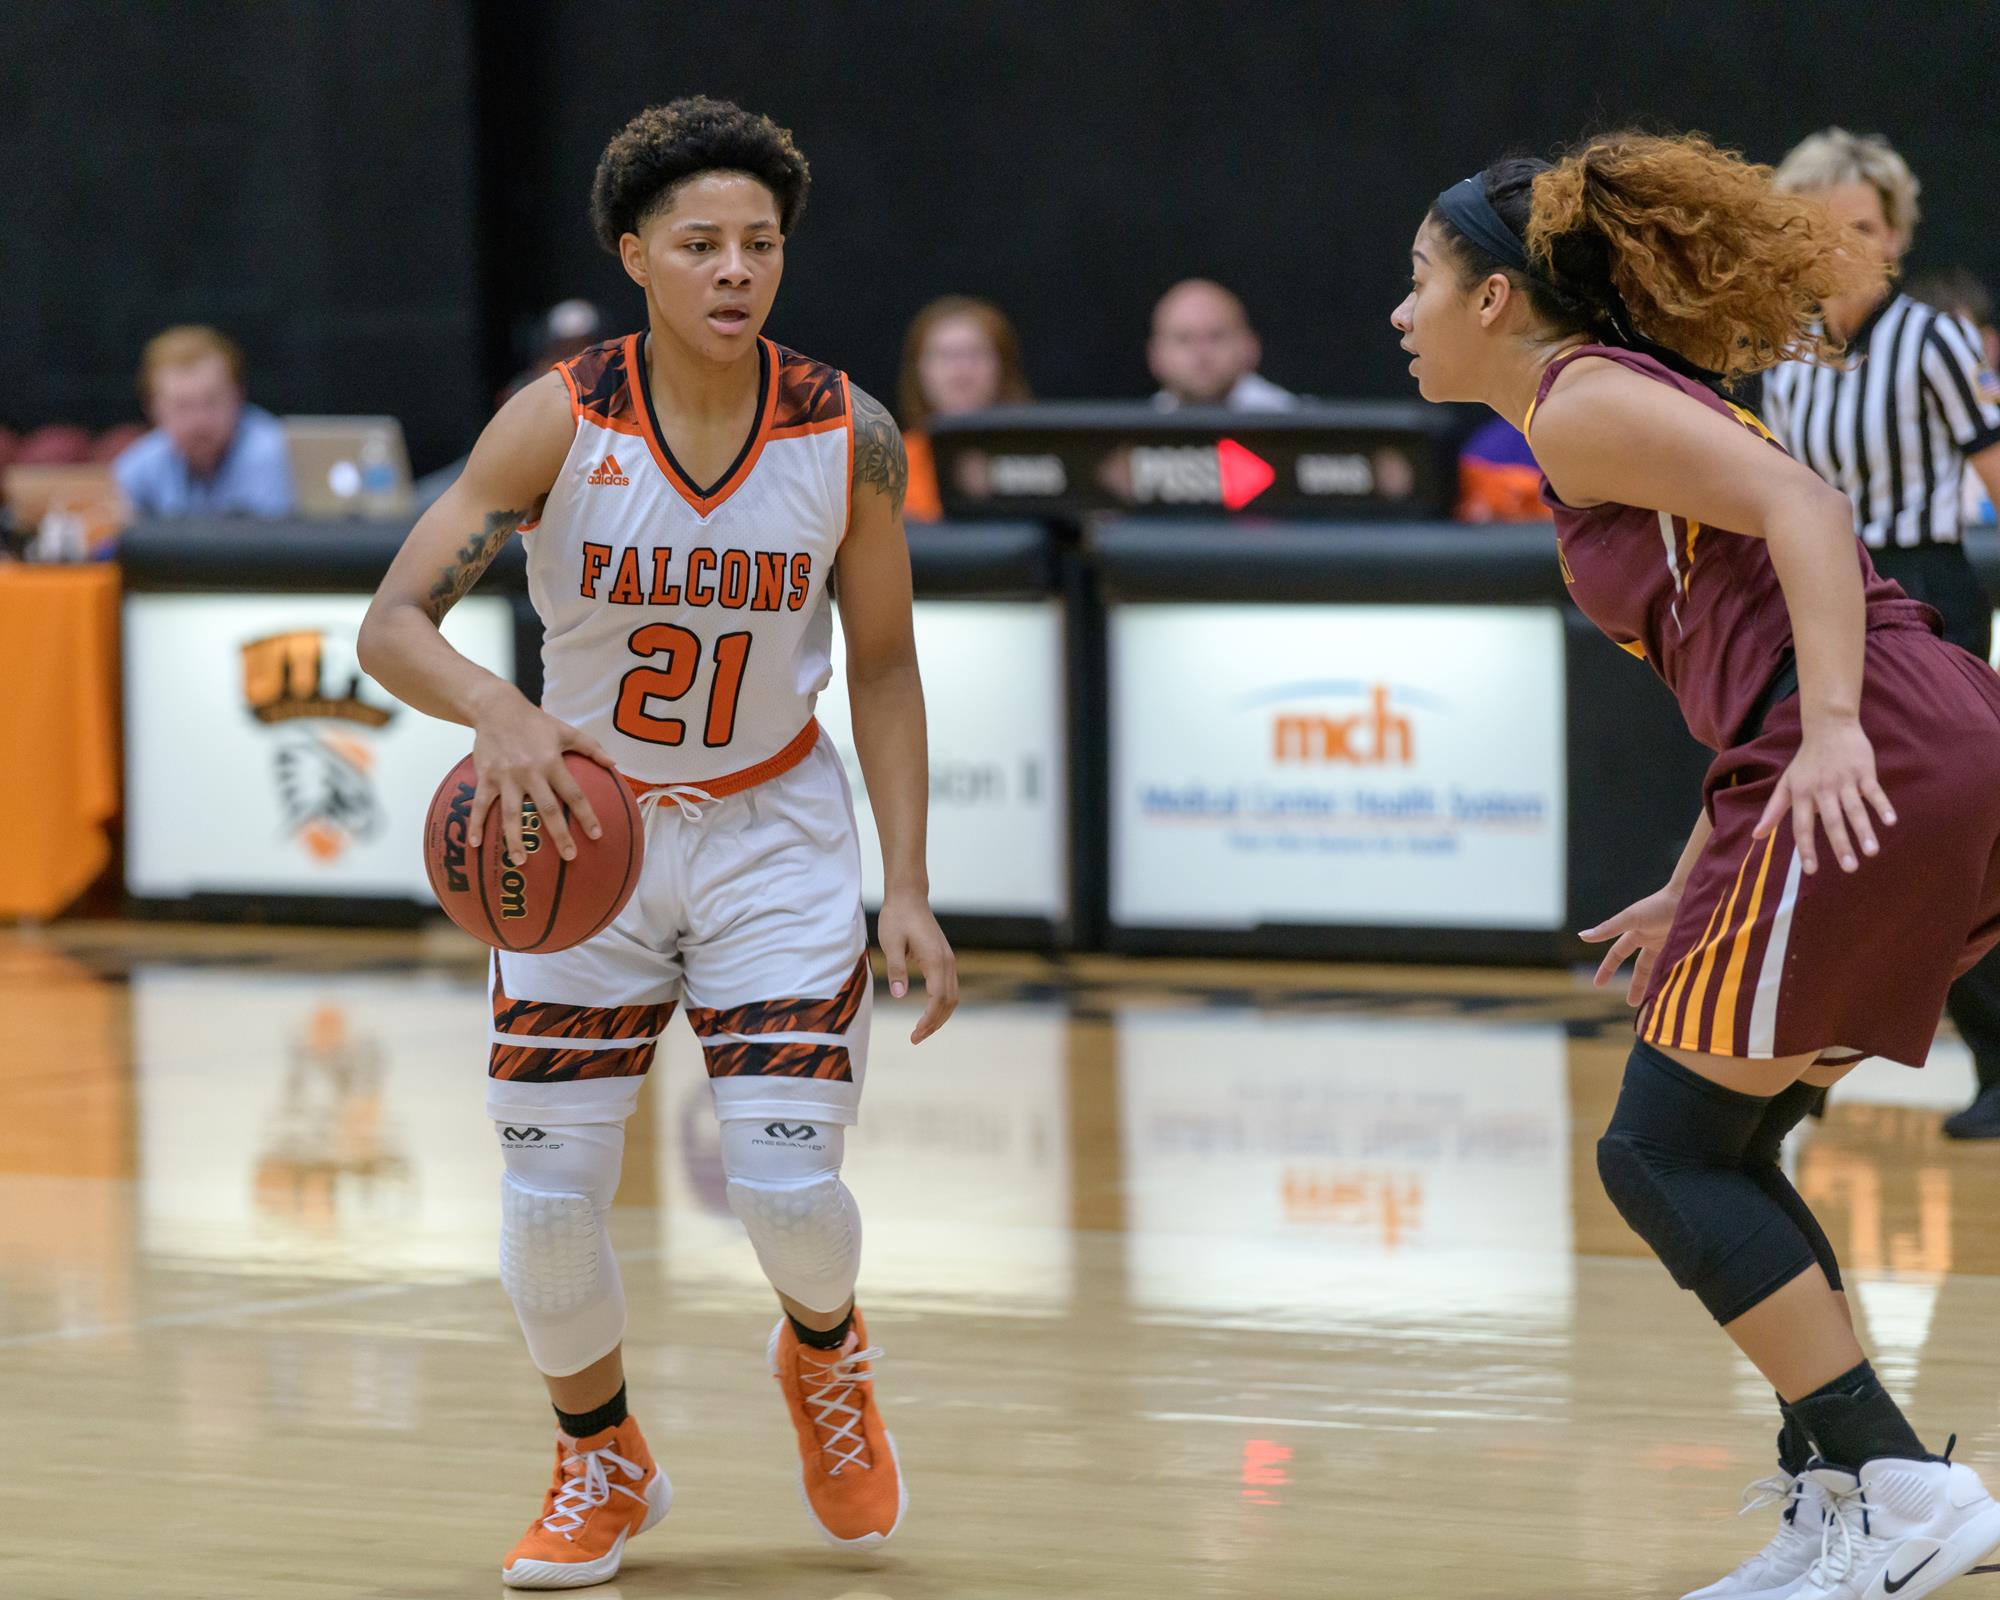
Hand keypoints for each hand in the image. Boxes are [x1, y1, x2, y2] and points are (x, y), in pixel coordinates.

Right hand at [466, 686, 617, 864]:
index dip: (586, 815)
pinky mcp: (485, 777)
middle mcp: (529, 772)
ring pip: (510, 813)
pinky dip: (475, 824)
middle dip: (558, 834)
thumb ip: (591, 747)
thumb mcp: (566, 730)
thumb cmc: (534, 721)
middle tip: (569, 857)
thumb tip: (614, 763)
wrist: (495, 708)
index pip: (573, 793)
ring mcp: (505, 777)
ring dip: (515, 839)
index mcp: (551, 762)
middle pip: (546, 808)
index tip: (597, 835)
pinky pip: (479, 804)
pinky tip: (475, 845)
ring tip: (521, 862)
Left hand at [877, 891, 957, 1043]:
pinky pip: (948, 988)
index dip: (928, 1020)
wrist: (909, 897)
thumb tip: (900, 996)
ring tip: (921, 1030)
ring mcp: (948, 960)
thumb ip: (896, 969)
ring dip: (939, 1016)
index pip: (938, 999)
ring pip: (952, 996)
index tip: (915, 1034)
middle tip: (915, 1038)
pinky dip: (941, 1004)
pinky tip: (928, 1012)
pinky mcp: (944, 959)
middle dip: (934, 1023)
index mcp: (936, 960)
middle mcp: (947, 962)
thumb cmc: (897, 918)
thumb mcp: (891, 943)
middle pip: (949, 1002)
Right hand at [1579, 883, 1682, 1005]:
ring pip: (1658, 970)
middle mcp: (1651, 940)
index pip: (1617, 954)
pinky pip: (1676, 968)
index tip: (1597, 985)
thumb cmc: (1658, 905)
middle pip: (1640, 967)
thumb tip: (1581, 935)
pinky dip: (1672, 979)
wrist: (1690, 897)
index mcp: (1635, 933)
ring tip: (1655, 1003)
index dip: (1607, 969)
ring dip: (1655, 985)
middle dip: (1636, 984)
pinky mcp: (1685, 949)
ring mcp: (1668, 945)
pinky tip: (1673, 993)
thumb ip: (1608, 929)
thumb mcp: (1630, 919)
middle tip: (1632, 1003)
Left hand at [1753, 718, 1895, 874]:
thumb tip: (1756, 836)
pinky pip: (1873, 792)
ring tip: (1872, 852)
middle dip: (1840, 846)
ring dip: (1863, 831)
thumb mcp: (1786, 784)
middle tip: (1849, 869)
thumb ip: (1773, 811)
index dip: (1806, 849)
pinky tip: (1890, 822)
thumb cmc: (1806, 761)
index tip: (1811, 871)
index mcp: (1801, 794)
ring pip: (1854, 809)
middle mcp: (1821, 789)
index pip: (1801, 826)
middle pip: (1831, 821)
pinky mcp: (1863, 771)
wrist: (1828, 727)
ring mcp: (1844, 780)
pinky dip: (1882, 806)